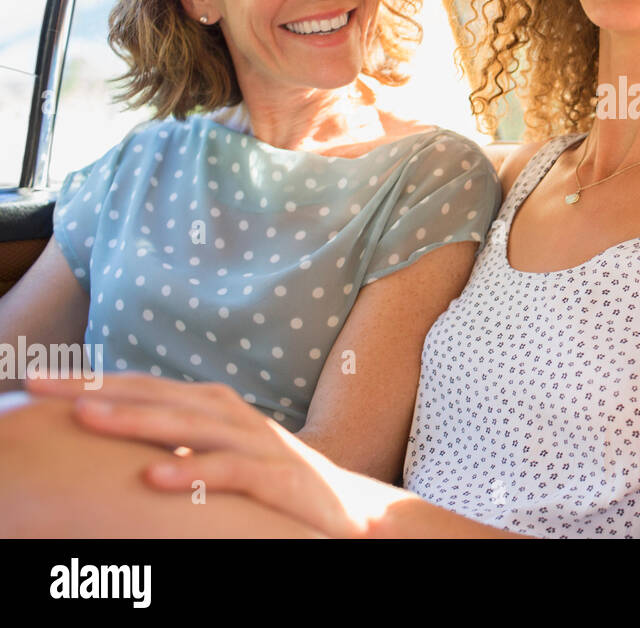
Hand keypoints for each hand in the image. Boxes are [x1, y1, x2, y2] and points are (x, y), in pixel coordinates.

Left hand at [24, 372, 381, 537]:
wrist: (352, 510)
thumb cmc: (274, 482)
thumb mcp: (220, 454)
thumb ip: (178, 440)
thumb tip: (113, 435)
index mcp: (215, 407)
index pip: (145, 387)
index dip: (93, 379)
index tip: (38, 381)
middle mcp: (233, 416)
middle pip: (159, 397)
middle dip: (98, 390)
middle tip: (41, 386)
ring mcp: (258, 445)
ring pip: (190, 427)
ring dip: (137, 420)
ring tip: (86, 418)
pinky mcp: (280, 479)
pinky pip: (230, 474)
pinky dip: (191, 473)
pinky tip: (152, 477)